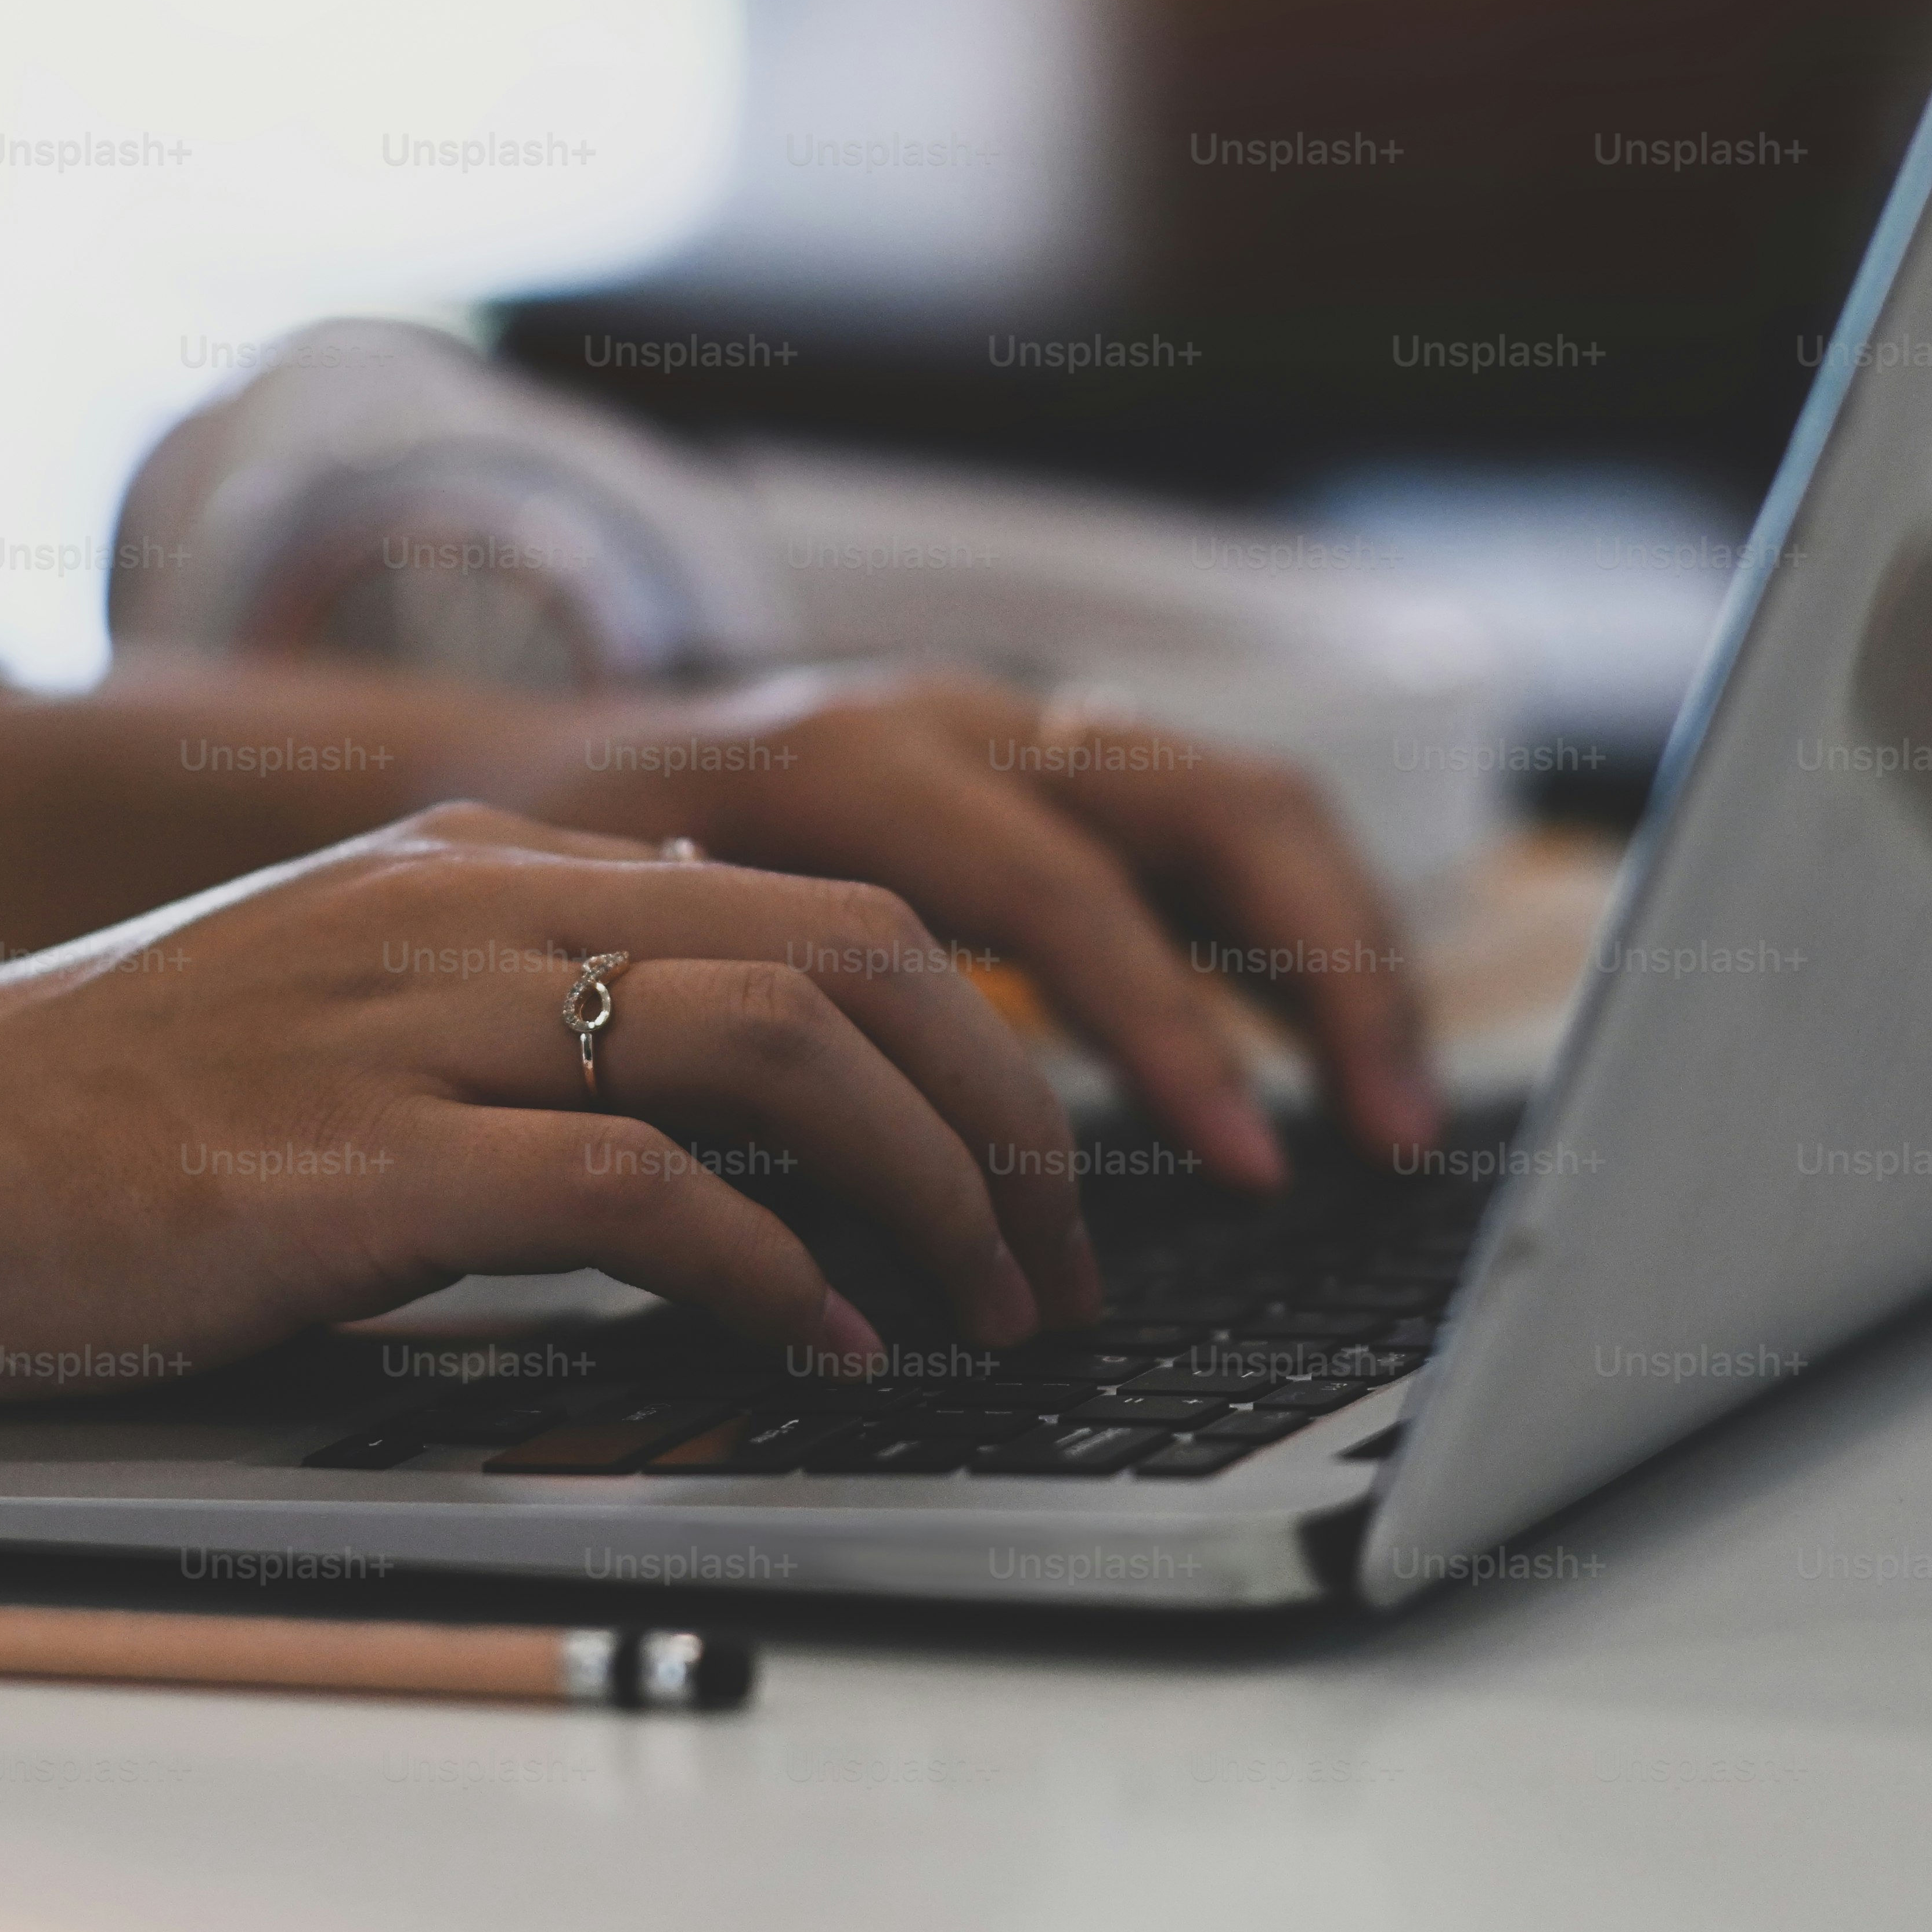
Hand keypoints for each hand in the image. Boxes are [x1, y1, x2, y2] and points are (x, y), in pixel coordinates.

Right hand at [0, 804, 1098, 1399]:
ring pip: (772, 1042)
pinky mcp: (352, 1158)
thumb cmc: (96, 1117)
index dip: (969, 1035)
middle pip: (843, 954)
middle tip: (1057, 1252)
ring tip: (982, 1302)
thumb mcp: (340, 995)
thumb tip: (723, 1025)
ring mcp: (409, 1021)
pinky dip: (765, 1270)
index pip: (813, 903)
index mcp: (473, 863)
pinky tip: (819, 1341)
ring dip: (924, 1185)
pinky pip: (632, 1187)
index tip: (1027, 1170)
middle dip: (1004, 1107)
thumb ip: (520, 985)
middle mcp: (464, 908)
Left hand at [488, 668, 1436, 1188]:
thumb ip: (764, 1043)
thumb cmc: (571, 883)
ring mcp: (1018, 720)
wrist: (537, 765)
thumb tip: (887, 1214)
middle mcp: (961, 717)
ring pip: (1238, 801)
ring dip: (1340, 951)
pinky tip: (1322, 1053)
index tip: (1242, 1167)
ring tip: (1394, 1108)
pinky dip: (1282, 931)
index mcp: (858, 761)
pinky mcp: (1048, 756)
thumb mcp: (639, 947)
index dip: (1168, 1036)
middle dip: (1326, 975)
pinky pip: (1208, 824)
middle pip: (1211, 809)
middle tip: (1386, 1134)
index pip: (1070, 895)